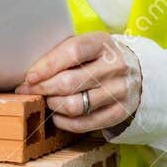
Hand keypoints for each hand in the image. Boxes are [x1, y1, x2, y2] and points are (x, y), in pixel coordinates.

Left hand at [16, 31, 141, 133]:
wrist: (137, 72)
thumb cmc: (99, 58)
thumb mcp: (87, 45)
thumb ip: (62, 54)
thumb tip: (30, 74)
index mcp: (103, 43)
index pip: (72, 52)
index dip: (47, 66)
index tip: (30, 77)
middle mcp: (115, 66)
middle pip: (70, 82)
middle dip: (44, 89)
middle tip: (29, 91)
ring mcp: (119, 91)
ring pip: (75, 106)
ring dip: (53, 105)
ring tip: (46, 101)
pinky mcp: (119, 112)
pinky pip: (84, 123)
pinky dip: (65, 122)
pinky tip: (58, 115)